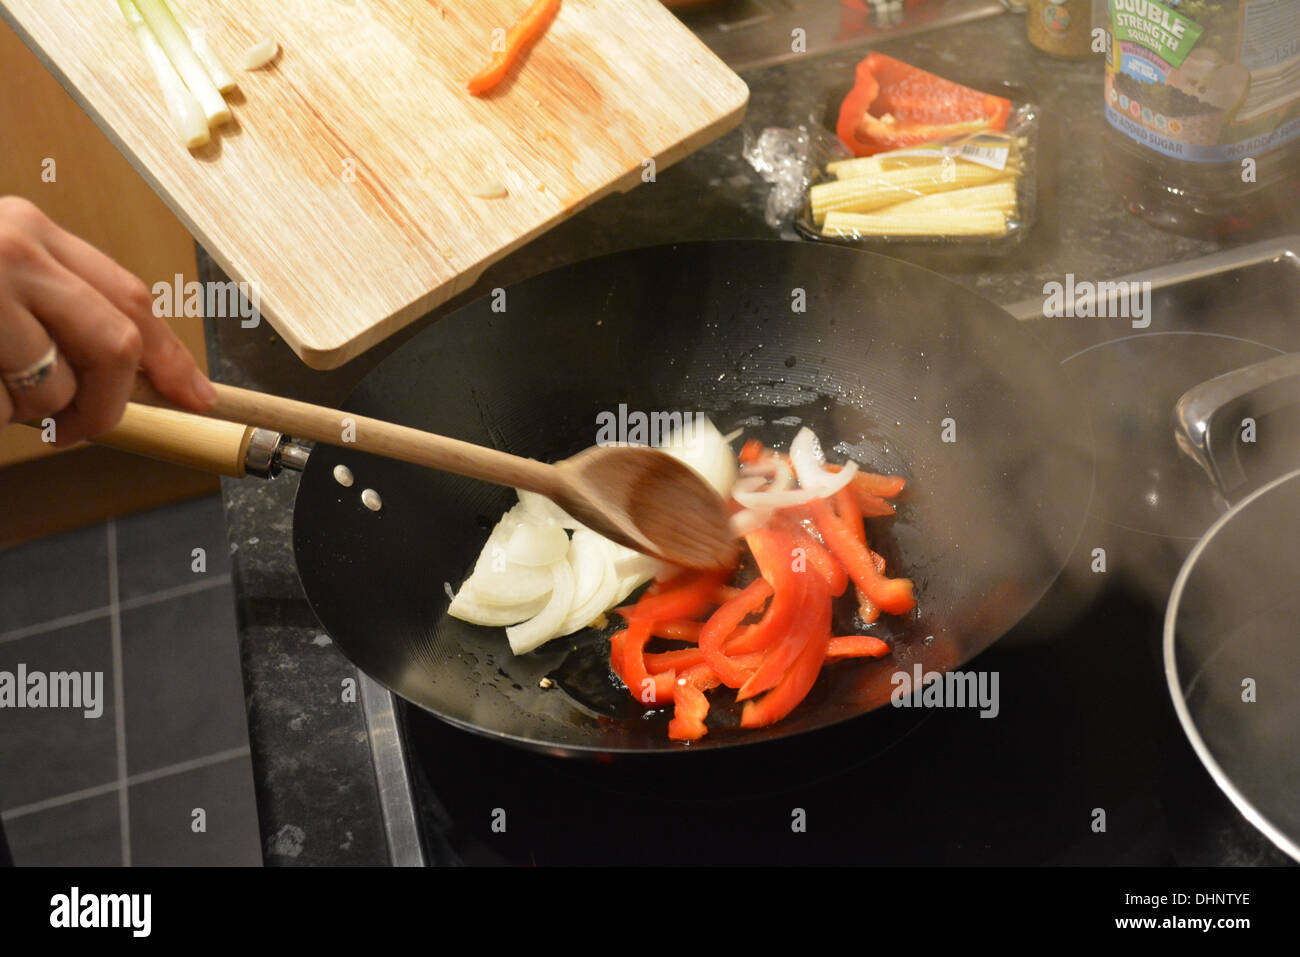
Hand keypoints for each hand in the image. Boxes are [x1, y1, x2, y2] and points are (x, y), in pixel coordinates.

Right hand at [0, 195, 216, 447]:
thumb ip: (58, 310)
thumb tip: (132, 381)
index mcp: (32, 232)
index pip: (129, 298)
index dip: (170, 357)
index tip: (197, 396)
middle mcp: (15, 249)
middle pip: (116, 345)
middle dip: (107, 404)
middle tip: (78, 430)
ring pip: (57, 387)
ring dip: (30, 413)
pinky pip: (2, 405)